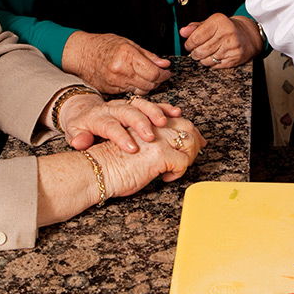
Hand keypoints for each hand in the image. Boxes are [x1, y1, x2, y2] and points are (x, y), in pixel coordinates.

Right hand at [36, 118, 205, 225]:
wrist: (94, 170)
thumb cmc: (108, 162)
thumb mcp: (131, 143)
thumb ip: (146, 139)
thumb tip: (167, 148)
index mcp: (143, 118)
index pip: (173, 116)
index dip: (188, 126)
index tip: (198, 138)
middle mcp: (151, 124)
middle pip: (184, 123)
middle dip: (195, 137)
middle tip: (199, 150)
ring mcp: (156, 137)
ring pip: (187, 139)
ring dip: (189, 153)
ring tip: (182, 165)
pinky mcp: (158, 153)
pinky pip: (182, 161)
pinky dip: (179, 171)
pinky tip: (166, 177)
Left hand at [53, 90, 182, 152]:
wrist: (85, 110)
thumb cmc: (83, 126)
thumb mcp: (75, 132)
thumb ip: (79, 138)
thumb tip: (78, 143)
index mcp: (98, 116)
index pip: (109, 125)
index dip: (120, 136)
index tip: (131, 148)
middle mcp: (113, 107)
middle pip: (128, 112)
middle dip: (140, 123)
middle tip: (150, 136)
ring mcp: (126, 104)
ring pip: (142, 104)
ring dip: (155, 113)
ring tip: (165, 123)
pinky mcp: (136, 104)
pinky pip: (152, 103)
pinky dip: (164, 108)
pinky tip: (175, 113)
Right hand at [61, 31, 170, 95]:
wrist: (82, 54)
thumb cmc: (104, 45)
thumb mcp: (129, 43)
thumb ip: (148, 56)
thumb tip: (164, 64)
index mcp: (126, 56)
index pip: (153, 73)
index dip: (163, 74)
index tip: (166, 72)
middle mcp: (121, 71)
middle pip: (149, 84)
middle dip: (158, 80)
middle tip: (160, 74)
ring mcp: (115, 82)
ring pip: (141, 90)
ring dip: (149, 86)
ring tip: (148, 78)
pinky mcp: (111, 91)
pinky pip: (131, 93)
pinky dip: (137, 88)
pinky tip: (136, 81)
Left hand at [180, 13, 262, 67]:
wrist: (249, 35)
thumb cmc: (227, 28)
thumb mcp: (211, 23)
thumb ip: (195, 27)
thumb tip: (182, 32)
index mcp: (219, 22)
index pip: (195, 38)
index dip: (188, 44)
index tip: (189, 44)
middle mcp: (226, 34)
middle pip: (199, 51)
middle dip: (194, 52)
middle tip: (196, 49)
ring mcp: (231, 48)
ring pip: (205, 60)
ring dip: (202, 58)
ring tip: (207, 52)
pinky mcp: (234, 59)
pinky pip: (214, 66)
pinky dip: (211, 63)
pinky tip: (215, 55)